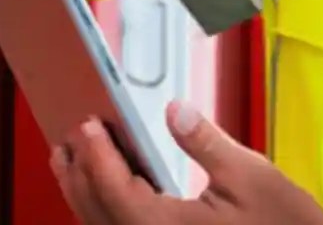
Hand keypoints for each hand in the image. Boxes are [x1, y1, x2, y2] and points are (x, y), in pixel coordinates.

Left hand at [51, 101, 322, 224]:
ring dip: (86, 194)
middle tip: (70, 137)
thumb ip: (206, 143)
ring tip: (79, 161)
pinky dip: (108, 212)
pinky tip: (116, 193)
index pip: (112, 187)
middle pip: (96, 212)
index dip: (95, 152)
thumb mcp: (252, 179)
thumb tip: (176, 110)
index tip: (87, 124)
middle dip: (77, 172)